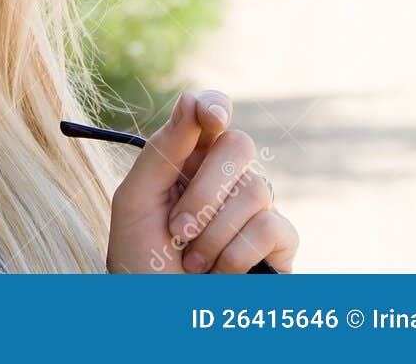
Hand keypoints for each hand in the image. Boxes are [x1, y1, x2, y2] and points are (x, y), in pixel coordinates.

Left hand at [106, 88, 297, 272]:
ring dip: (214, 233)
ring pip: (257, 189)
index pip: (213, 113)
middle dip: (204, 191)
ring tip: (192, 262)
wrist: (164, 316)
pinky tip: (220, 273)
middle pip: (240, 145)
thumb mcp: (135, 202)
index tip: (208, 117)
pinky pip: (272, 227)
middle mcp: (227, 177)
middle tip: (178, 230)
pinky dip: (236, 254)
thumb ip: (162, 151)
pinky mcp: (280, 241)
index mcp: (189, 158)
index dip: (216, 106)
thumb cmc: (142, 259)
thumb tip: (190, 98)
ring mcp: (256, 207)